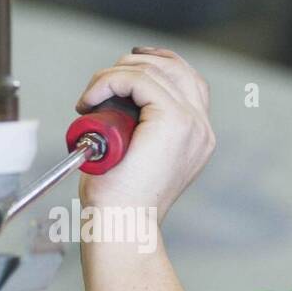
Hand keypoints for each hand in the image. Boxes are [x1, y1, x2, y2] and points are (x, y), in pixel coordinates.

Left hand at [74, 47, 213, 223]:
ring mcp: (192, 123)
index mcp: (196, 137)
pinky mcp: (173, 120)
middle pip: (175, 68)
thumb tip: (116, 101)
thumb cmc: (118, 202)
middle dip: (132, 65)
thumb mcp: (134, 156)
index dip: (153, 64)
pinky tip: (91, 100)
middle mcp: (201, 128)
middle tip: (98, 88)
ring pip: (153, 70)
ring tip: (90, 98)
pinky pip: (139, 80)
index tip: (118, 71)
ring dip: (113, 75)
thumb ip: (139, 129)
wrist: (122, 226)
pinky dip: (109, 81)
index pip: (186, 80)